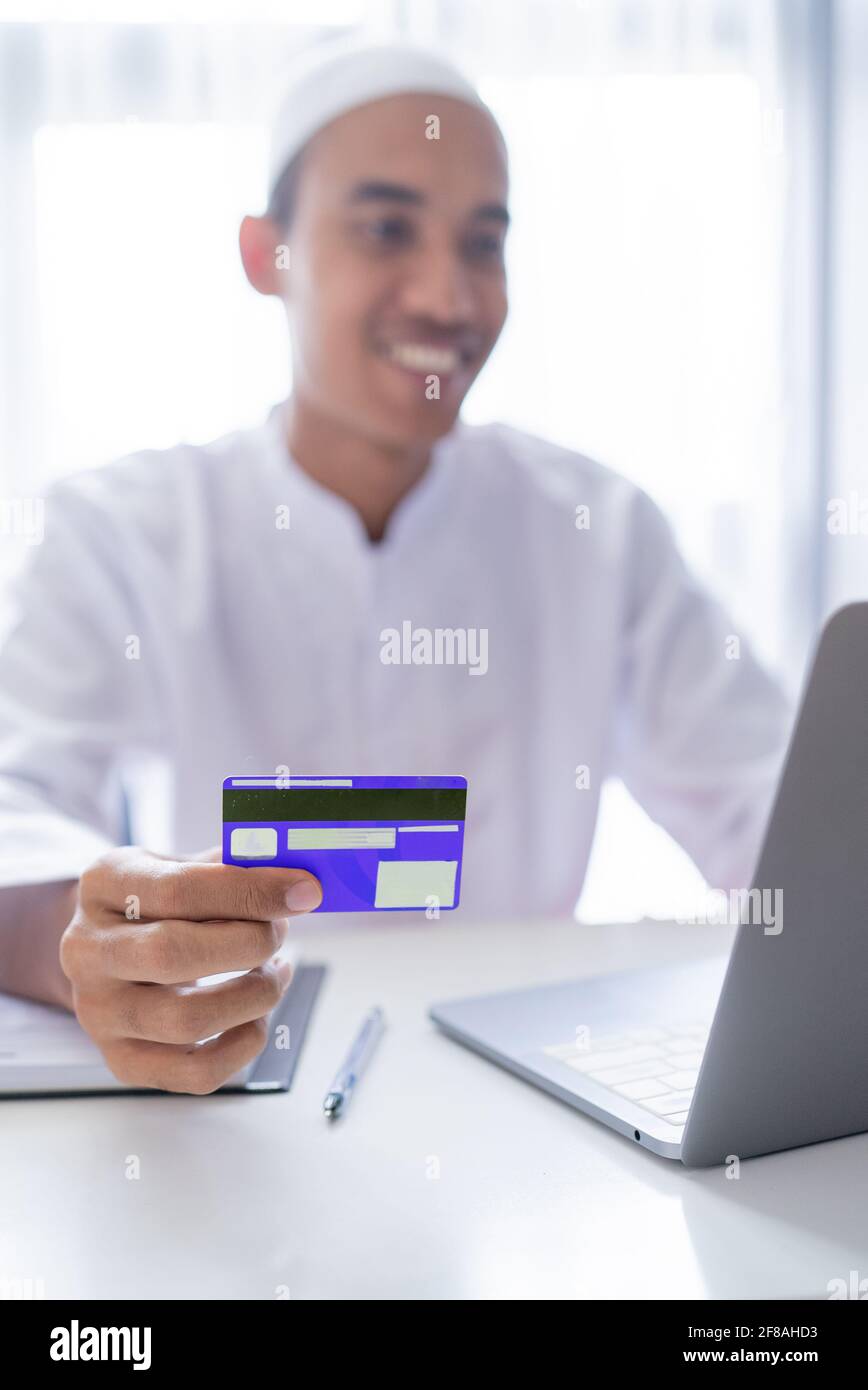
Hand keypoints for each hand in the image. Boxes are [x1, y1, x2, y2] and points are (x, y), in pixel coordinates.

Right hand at [59, 845, 321, 1093]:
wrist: (113, 945)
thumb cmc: (161, 901)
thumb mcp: (183, 863)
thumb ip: (232, 868)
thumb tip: (296, 885)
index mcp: (105, 885)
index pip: (178, 890)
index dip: (250, 891)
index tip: (304, 892)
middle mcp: (88, 950)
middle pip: (172, 956)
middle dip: (249, 944)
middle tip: (280, 933)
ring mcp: (99, 1012)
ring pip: (186, 1021)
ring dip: (253, 996)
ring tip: (273, 973)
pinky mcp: (122, 1060)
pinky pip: (194, 1074)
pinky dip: (243, 1047)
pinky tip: (256, 1017)